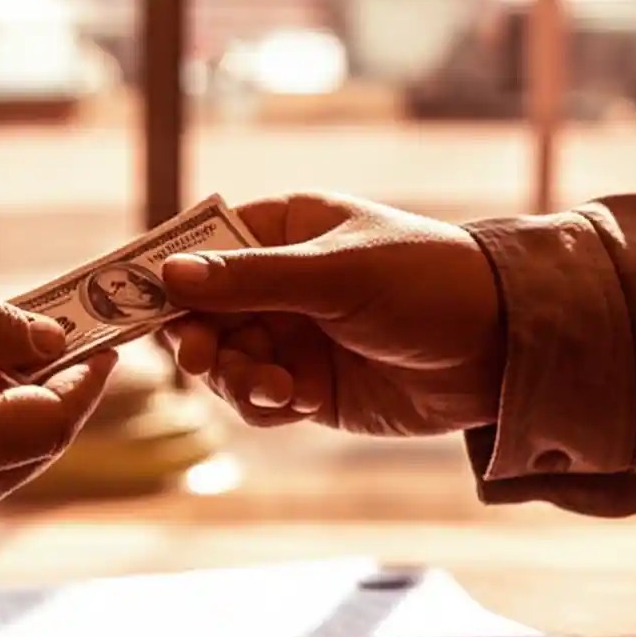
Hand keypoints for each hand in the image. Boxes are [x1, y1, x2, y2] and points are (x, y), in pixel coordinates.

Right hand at [161, 193, 502, 435]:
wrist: (503, 351)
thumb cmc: (427, 283)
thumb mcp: (336, 274)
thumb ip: (249, 279)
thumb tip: (169, 274)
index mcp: (284, 232)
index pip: (203, 246)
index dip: (166, 273)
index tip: (131, 302)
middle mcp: (279, 284)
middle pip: (202, 313)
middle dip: (200, 339)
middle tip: (204, 358)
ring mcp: (293, 336)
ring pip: (225, 362)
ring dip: (237, 378)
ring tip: (276, 386)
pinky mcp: (309, 386)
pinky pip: (257, 400)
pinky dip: (265, 404)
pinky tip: (300, 400)